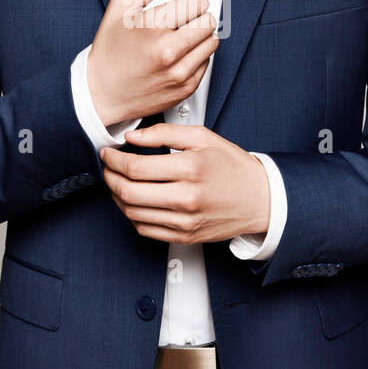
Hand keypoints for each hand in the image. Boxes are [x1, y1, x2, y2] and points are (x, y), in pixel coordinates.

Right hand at [87, 0, 218, 126]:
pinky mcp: (186, 89)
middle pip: (209, 20)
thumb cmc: (110, 49)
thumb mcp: (120, 7)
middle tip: (178, 22)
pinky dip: (195, 56)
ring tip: (178, 38)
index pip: (198, 0)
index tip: (179, 4)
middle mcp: (169, 52)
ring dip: (199, 36)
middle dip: (196, 16)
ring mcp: (179, 73)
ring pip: (213, 41)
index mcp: (152, 28)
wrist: (101, 94)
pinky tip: (176, 57)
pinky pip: (207, 62)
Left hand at [100, 123, 270, 243]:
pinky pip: (145, 229)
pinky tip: (133, 200)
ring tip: (118, 182)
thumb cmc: (232, 167)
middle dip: (109, 177)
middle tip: (108, 167)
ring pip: (132, 212)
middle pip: (128, 192)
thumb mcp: (203, 137)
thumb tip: (132, 136)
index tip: (108, 153)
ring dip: (117, 196)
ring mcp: (185, 221)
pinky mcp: (185, 236)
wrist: (260, 199)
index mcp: (191, 168)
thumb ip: (164, 132)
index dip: (113, 160)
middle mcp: (187, 197)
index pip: (136, 168)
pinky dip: (131, 214)